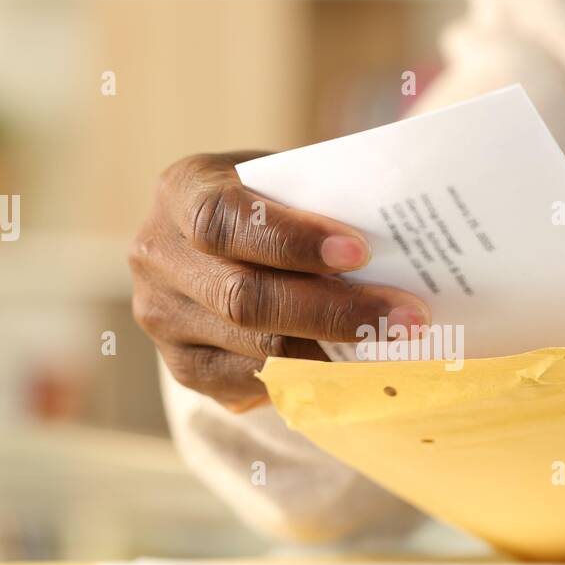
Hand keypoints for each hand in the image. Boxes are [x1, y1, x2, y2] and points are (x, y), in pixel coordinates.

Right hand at [129, 152, 428, 409]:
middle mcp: (157, 257)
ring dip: (336, 350)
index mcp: (181, 193)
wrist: (220, 247)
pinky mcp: (185, 368)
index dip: (291, 239)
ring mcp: (164, 319)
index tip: (359, 251)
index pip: (225, 220)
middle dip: (334, 310)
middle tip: (406, 315)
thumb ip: (317, 203)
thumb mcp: (281, 183)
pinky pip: (254, 382)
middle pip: (244, 297)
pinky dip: (312, 376)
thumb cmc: (267, 204)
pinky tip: (359, 367)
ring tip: (397, 343)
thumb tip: (396, 241)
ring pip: (255, 348)